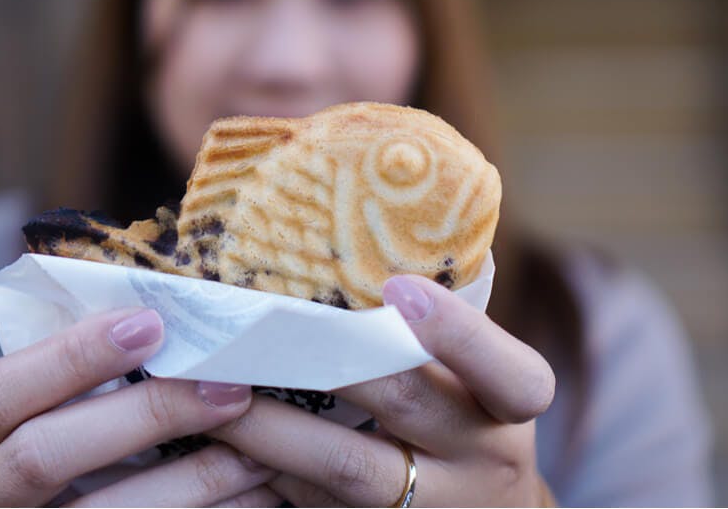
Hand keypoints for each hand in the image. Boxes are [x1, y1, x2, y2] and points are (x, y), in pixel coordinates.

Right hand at [0, 308, 274, 505]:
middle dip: (144, 416)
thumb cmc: (61, 451)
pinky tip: (256, 497)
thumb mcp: (48, 414)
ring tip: (260, 453)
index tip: (151, 324)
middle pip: (45, 455)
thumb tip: (172, 316)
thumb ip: (85, 377)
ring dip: (194, 480)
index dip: (70, 357)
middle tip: (229, 389)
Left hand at [209, 275, 555, 505]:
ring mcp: (433, 508)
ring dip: (272, 424)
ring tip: (215, 383)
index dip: (456, 332)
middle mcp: (485, 459)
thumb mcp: (477, 375)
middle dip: (325, 356)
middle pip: (404, 402)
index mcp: (513, 404)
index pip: (512, 375)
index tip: (395, 287)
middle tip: (257, 321)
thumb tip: (354, 245)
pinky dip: (268, 468)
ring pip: (345, 467)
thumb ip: (435, 332)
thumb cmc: (467, 414)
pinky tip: (223, 435)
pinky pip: (317, 504)